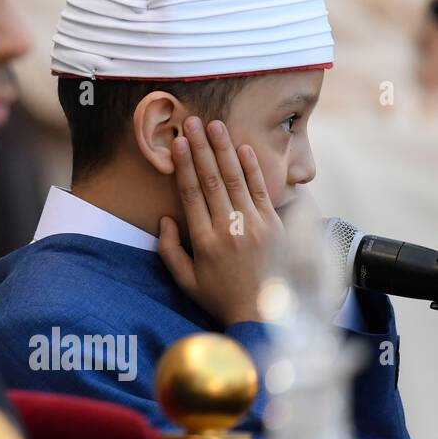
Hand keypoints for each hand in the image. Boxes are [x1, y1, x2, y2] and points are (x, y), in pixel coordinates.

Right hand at [157, 117, 282, 326]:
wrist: (264, 316)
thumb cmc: (220, 298)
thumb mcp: (185, 281)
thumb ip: (169, 250)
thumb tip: (165, 219)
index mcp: (204, 241)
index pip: (191, 193)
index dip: (183, 165)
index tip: (177, 142)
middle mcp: (229, 228)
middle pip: (211, 179)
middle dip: (201, 147)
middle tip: (192, 122)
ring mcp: (254, 225)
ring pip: (235, 179)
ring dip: (224, 149)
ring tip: (215, 126)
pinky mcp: (274, 226)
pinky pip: (261, 190)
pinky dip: (251, 168)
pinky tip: (241, 149)